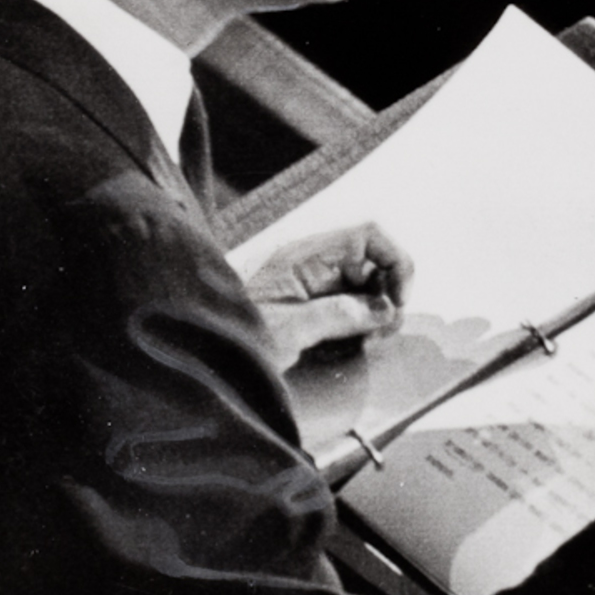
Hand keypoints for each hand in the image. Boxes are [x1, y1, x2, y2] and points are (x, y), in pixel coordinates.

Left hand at [245, 223, 413, 370]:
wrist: (197, 359)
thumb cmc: (229, 338)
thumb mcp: (290, 329)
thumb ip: (340, 315)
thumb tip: (384, 310)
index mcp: (304, 255)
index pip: (368, 235)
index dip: (394, 261)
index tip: (398, 300)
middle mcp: (309, 263)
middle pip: (370, 263)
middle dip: (386, 295)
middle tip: (382, 332)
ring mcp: (307, 284)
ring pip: (362, 287)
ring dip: (373, 314)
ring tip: (366, 342)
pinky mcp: (304, 306)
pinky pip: (345, 306)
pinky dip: (356, 324)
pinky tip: (348, 345)